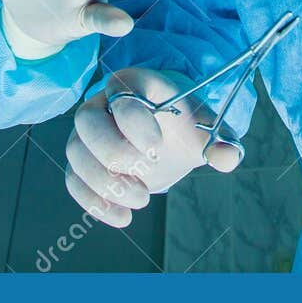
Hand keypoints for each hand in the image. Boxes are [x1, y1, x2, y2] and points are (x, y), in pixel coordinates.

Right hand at [64, 67, 241, 227]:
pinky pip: (74, 180)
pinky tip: (123, 218)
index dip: (134, 121)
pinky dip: (94, 203)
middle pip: (86, 120)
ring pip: (75, 152)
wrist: (168, 138)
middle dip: (113, 151)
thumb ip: (221, 140)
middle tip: (147, 170)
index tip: (157, 147)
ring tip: (142, 199)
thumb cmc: (185, 126)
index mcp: (135, 84)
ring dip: (104, 182)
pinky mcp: (83, 161)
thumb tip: (227, 157)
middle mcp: (103, 103)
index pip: (121, 92)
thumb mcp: (207, 129)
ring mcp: (87, 133)